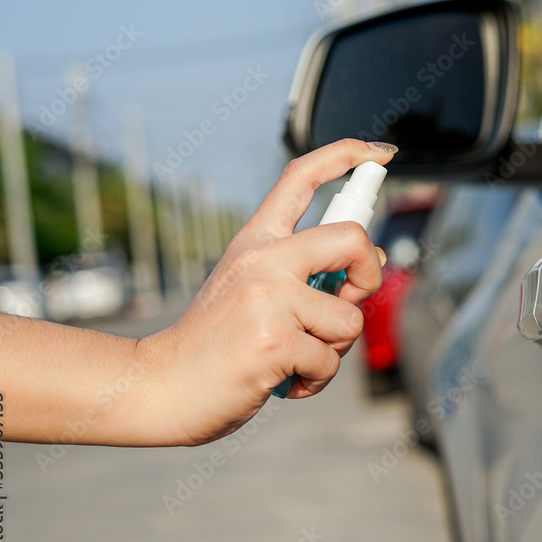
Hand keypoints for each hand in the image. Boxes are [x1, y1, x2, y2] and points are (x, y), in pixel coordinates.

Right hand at [140, 139, 395, 445]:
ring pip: (350, 319)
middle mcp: (262, 260)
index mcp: (255, 241)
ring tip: (296, 357)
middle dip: (369, 275)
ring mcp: (267, 299)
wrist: (161, 388)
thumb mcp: (254, 292)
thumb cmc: (215, 345)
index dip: (347, 155)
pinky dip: (316, 380)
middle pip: (352, 240)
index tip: (381, 154)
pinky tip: (285, 379)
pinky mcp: (274, 342)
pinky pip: (331, 361)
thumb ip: (307, 272)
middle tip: (348, 300)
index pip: (302, 177)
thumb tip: (375, 256)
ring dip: (334, 349)